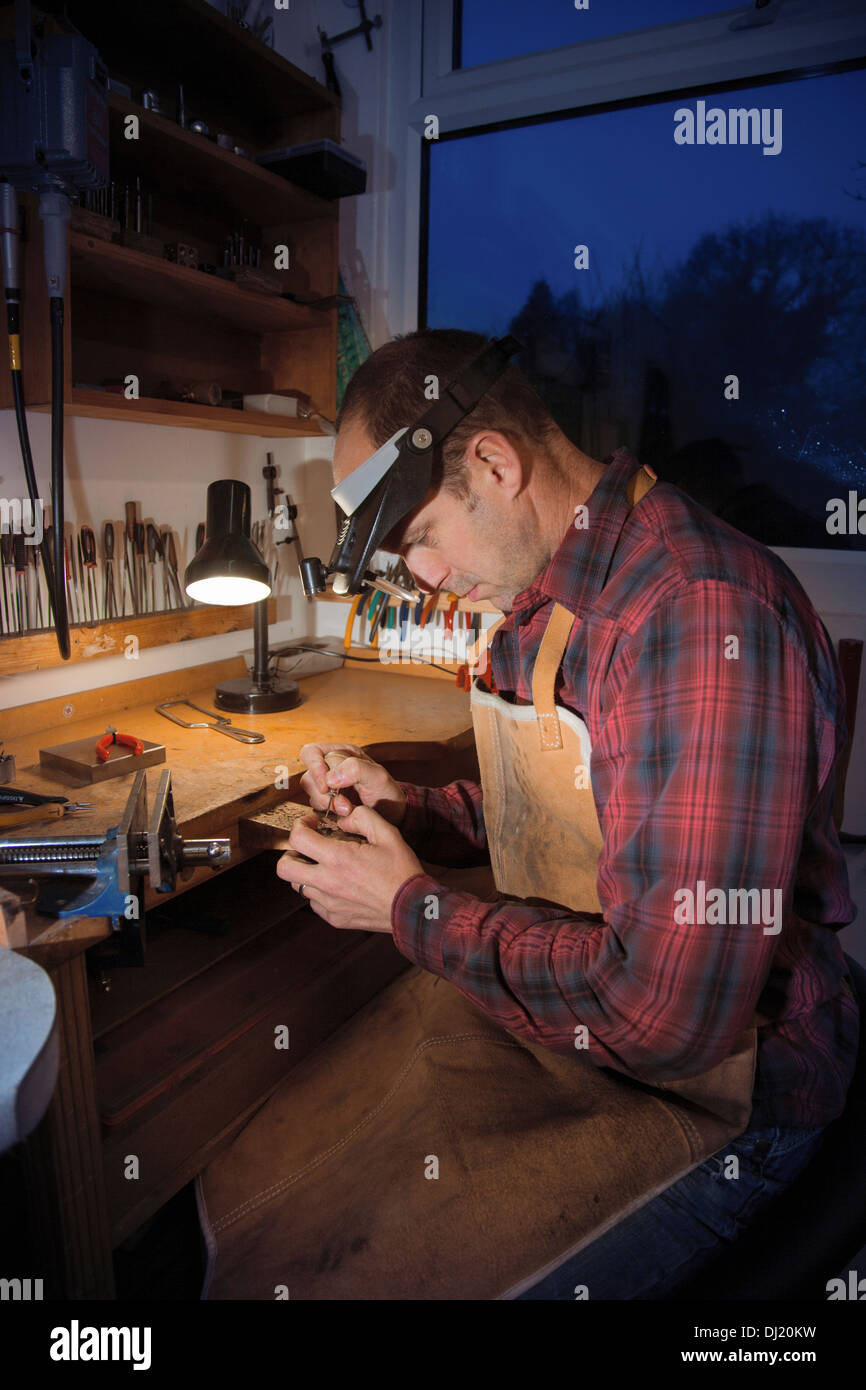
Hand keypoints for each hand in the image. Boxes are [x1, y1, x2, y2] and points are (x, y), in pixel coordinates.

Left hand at [276, 805, 422, 932]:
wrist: (412, 909)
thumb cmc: (402, 870)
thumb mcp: (388, 834)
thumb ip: (363, 817)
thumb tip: (342, 818)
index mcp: (338, 858)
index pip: (297, 838)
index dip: (300, 826)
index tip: (312, 825)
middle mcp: (327, 882)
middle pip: (284, 867)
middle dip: (292, 853)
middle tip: (308, 848)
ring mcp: (328, 903)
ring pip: (298, 886)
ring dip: (306, 872)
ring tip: (325, 866)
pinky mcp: (334, 918)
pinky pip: (314, 903)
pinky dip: (319, 891)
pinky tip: (338, 885)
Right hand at [298, 741, 406, 825]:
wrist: (391, 815)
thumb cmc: (386, 792)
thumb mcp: (378, 776)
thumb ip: (356, 769)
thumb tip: (330, 778)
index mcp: (341, 753)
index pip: (312, 753)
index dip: (316, 769)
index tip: (327, 787)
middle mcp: (331, 768)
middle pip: (308, 777)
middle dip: (325, 794)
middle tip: (345, 805)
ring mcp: (327, 787)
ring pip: (310, 794)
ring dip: (327, 805)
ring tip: (348, 810)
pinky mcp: (327, 803)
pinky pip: (315, 808)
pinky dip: (328, 813)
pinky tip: (344, 815)